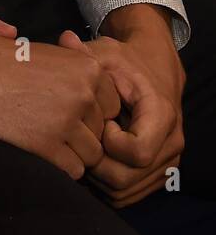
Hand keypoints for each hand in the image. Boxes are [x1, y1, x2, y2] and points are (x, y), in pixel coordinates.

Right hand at [0, 24, 120, 178]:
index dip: (94, 114)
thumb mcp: (48, 54)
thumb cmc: (2, 60)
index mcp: (89, 69)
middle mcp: (85, 95)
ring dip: (75, 153)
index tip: (72, 113)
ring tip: (52, 142)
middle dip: (84, 134)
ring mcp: (67, 121)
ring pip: (93, 155)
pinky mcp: (47, 144)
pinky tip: (45, 152)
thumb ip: (77, 73)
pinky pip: (74, 169)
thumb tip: (97, 98)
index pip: (113, 107)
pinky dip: (63, 166)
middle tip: (57, 128)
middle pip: (103, 132)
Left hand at [59, 28, 184, 207]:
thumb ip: (84, 52)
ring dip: (97, 178)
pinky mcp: (159, 172)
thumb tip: (64, 39)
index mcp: (161, 115)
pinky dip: (105, 186)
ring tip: (83, 150)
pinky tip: (90, 161)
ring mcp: (167, 161)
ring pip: (126, 192)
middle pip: (127, 178)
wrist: (153, 70)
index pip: (136, 154)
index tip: (98, 122)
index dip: (108, 144)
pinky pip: (130, 195)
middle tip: (79, 141)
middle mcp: (171, 143)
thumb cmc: (124, 62)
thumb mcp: (105, 53)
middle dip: (94, 165)